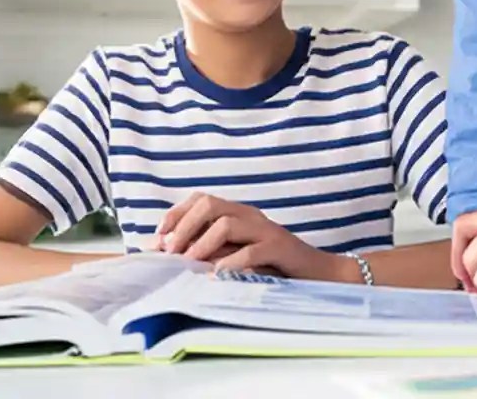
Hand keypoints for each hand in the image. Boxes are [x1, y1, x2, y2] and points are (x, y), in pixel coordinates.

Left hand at [154, 192, 344, 280]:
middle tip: (170, 251)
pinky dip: (230, 263)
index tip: (158, 236)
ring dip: (202, 244)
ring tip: (189, 263)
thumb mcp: (236, 254)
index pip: (201, 199)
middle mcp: (249, 215)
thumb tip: (164, 251)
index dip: (176, 213)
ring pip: (227, 223)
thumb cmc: (273, 265)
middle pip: (210, 204)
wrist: (317, 272)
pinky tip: (217, 276)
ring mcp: (265, 229)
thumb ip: (207, 250)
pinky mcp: (279, 247)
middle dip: (184, 225)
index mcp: (238, 212)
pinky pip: (250, 251)